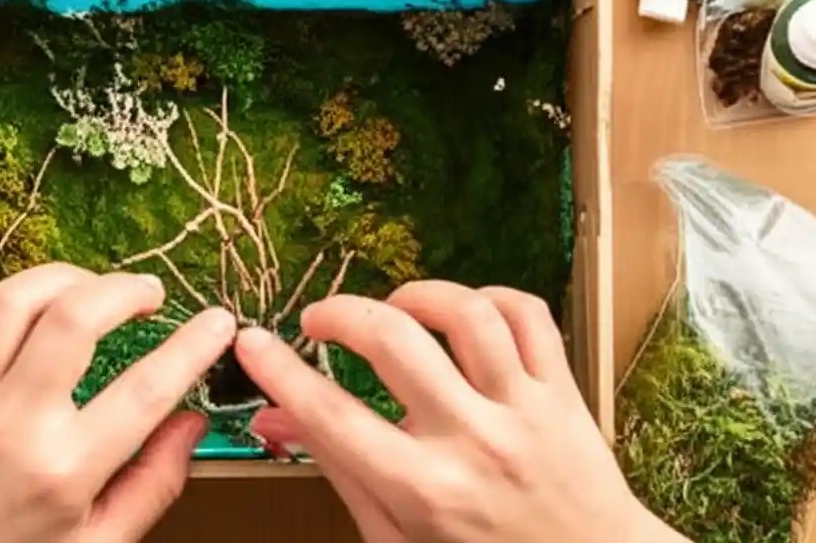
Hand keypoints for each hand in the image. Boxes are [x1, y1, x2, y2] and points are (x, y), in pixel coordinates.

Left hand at [0, 263, 236, 542]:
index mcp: (63, 472)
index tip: (218, 324)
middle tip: (150, 295)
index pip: (147, 390)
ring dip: (67, 278)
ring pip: (17, 299)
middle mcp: (14, 425)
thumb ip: (151, 485)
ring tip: (93, 288)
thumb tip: (190, 425)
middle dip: (127, 290)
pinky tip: (35, 302)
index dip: (192, 347)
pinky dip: (11, 293)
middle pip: (77, 318)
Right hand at [237, 282, 686, 542]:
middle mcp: (474, 442)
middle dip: (340, 314)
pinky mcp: (562, 389)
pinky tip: (463, 312)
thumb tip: (276, 421)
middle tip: (319, 319)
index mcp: (423, 490)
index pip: (331, 416)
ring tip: (394, 309)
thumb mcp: (397, 536)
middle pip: (394, 341)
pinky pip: (527, 313)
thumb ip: (339, 471)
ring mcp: (524, 410)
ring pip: (466, 313)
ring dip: (415, 296)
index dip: (279, 372)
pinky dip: (489, 297)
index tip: (253, 343)